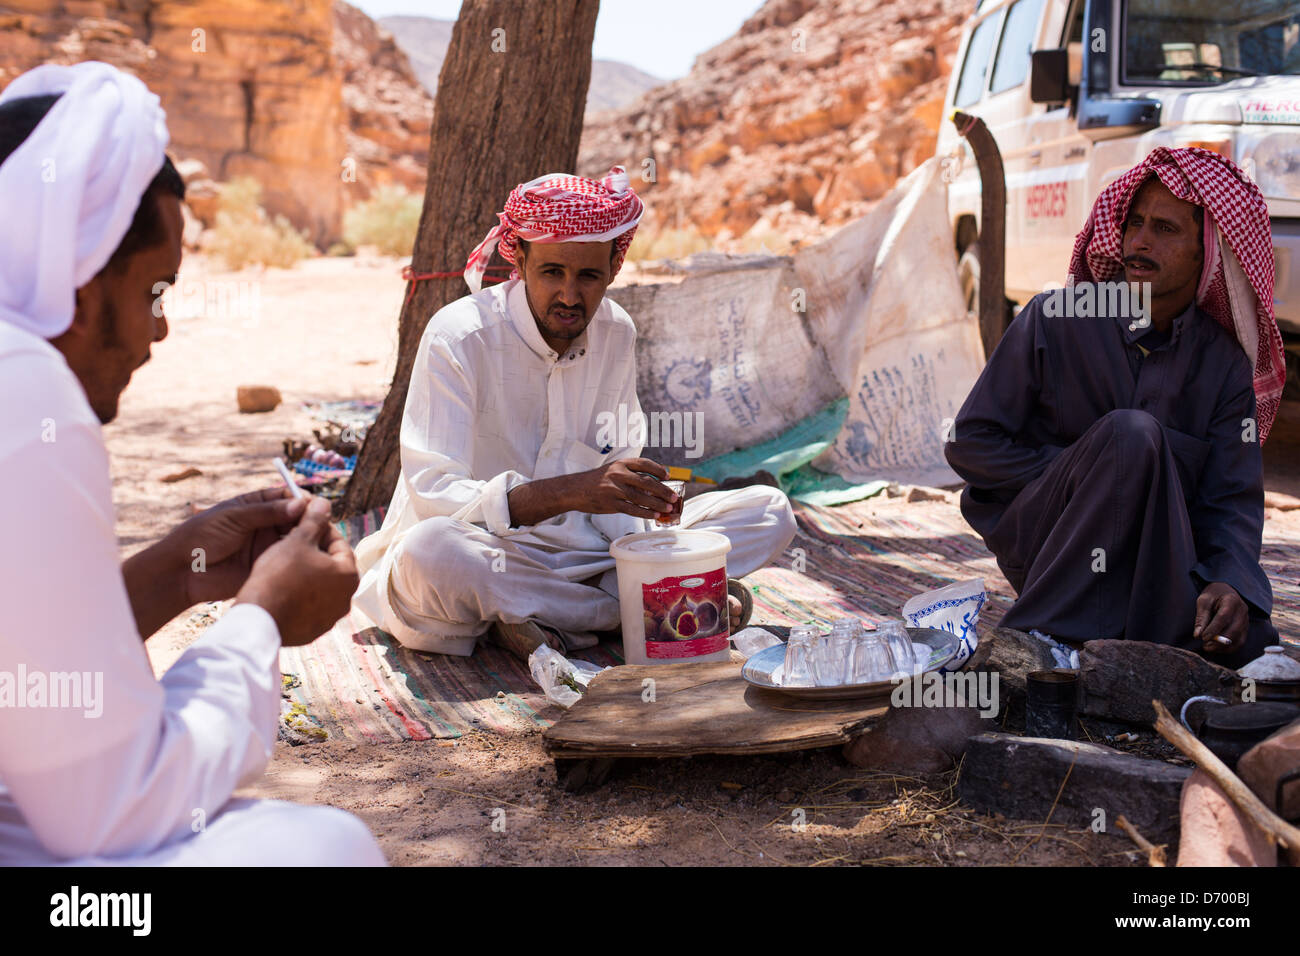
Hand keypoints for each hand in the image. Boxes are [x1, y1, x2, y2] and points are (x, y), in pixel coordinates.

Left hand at [165, 487, 307, 604]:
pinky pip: (290, 560)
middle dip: (310, 519)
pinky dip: (301, 557)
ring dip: (308, 538)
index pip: (286, 496)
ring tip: (317, 540)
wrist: (183, 571)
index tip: (313, 504)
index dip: (301, 499)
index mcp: (255, 505)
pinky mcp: (269, 566)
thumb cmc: (201, 536)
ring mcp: (268, 546)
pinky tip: (309, 557)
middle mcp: (265, 524)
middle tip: (320, 524)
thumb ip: (266, 511)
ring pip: (297, 538)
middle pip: (296, 517)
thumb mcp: (233, 517)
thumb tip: (300, 504)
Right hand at [235, 497, 358, 646]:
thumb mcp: (298, 540)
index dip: (320, 530)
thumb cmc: (279, 575)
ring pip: (320, 587)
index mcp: (348, 575)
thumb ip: (314, 520)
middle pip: (331, 567)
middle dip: (314, 553)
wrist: (259, 618)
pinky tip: (281, 588)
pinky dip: (299, 596)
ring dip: (307, 575)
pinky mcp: (313, 631)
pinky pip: (308, 607)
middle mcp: (345, 599)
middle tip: (292, 543)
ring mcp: (330, 618)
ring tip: (284, 565)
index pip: (339, 544)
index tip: (304, 523)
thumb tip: (324, 502)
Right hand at [575, 457, 676, 518]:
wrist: (576, 490)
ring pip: (641, 497)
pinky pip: (632, 509)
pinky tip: (654, 516)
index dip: (658, 469)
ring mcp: (615, 489)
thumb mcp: (613, 470)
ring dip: (657, 504)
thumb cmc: (597, 480)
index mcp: (621, 463)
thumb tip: (653, 484)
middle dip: (663, 490)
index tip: (667, 476)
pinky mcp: (612, 503)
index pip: (644, 463)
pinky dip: (645, 513)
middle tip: (673, 497)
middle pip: (646, 482)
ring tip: (668, 508)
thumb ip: (631, 474)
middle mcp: (619, 474)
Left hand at [1193, 581, 1247, 653]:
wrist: (1226, 591)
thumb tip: (1197, 635)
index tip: (1202, 638)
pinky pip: (1240, 642)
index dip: (1213, 629)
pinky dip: (1228, 648)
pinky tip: (1216, 648)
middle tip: (1204, 645)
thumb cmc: (1213, 595)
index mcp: (1232, 600)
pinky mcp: (1245, 629)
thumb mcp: (1204, 601)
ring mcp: (1246, 621)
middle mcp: (1242, 611)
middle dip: (1218, 641)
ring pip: (1238, 639)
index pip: (1224, 617)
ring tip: (1208, 647)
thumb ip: (1201, 618)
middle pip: (1234, 630)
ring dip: (1223, 647)